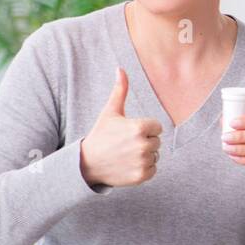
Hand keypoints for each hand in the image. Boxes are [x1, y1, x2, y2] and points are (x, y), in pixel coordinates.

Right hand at [79, 67, 163, 187]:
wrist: (87, 163)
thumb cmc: (100, 135)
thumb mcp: (110, 112)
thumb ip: (120, 90)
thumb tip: (120, 68)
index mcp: (139, 127)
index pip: (157, 127)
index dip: (144, 129)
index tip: (128, 133)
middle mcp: (142, 145)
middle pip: (157, 142)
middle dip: (144, 142)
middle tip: (125, 145)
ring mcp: (142, 162)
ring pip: (155, 156)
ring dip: (144, 156)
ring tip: (125, 155)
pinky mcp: (141, 176)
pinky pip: (153, 170)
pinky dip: (143, 169)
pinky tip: (127, 165)